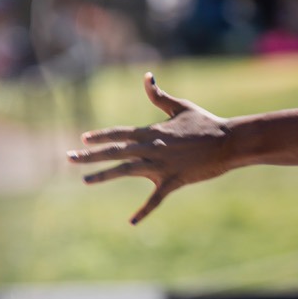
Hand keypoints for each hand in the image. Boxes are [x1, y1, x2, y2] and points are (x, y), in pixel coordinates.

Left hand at [68, 73, 234, 224]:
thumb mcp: (180, 107)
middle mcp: (151, 148)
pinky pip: (155, 199)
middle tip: (69, 159)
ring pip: (125, 171)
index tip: (83, 139)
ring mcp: (160, 166)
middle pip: (114, 152)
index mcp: (152, 131)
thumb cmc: (205, 123)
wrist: (228, 142)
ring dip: (104, 175)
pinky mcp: (173, 181)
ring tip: (85, 180)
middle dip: (90, 156)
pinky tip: (132, 222)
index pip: (119, 133)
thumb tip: (146, 76)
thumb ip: (159, 96)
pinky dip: (143, 211)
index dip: (100, 136)